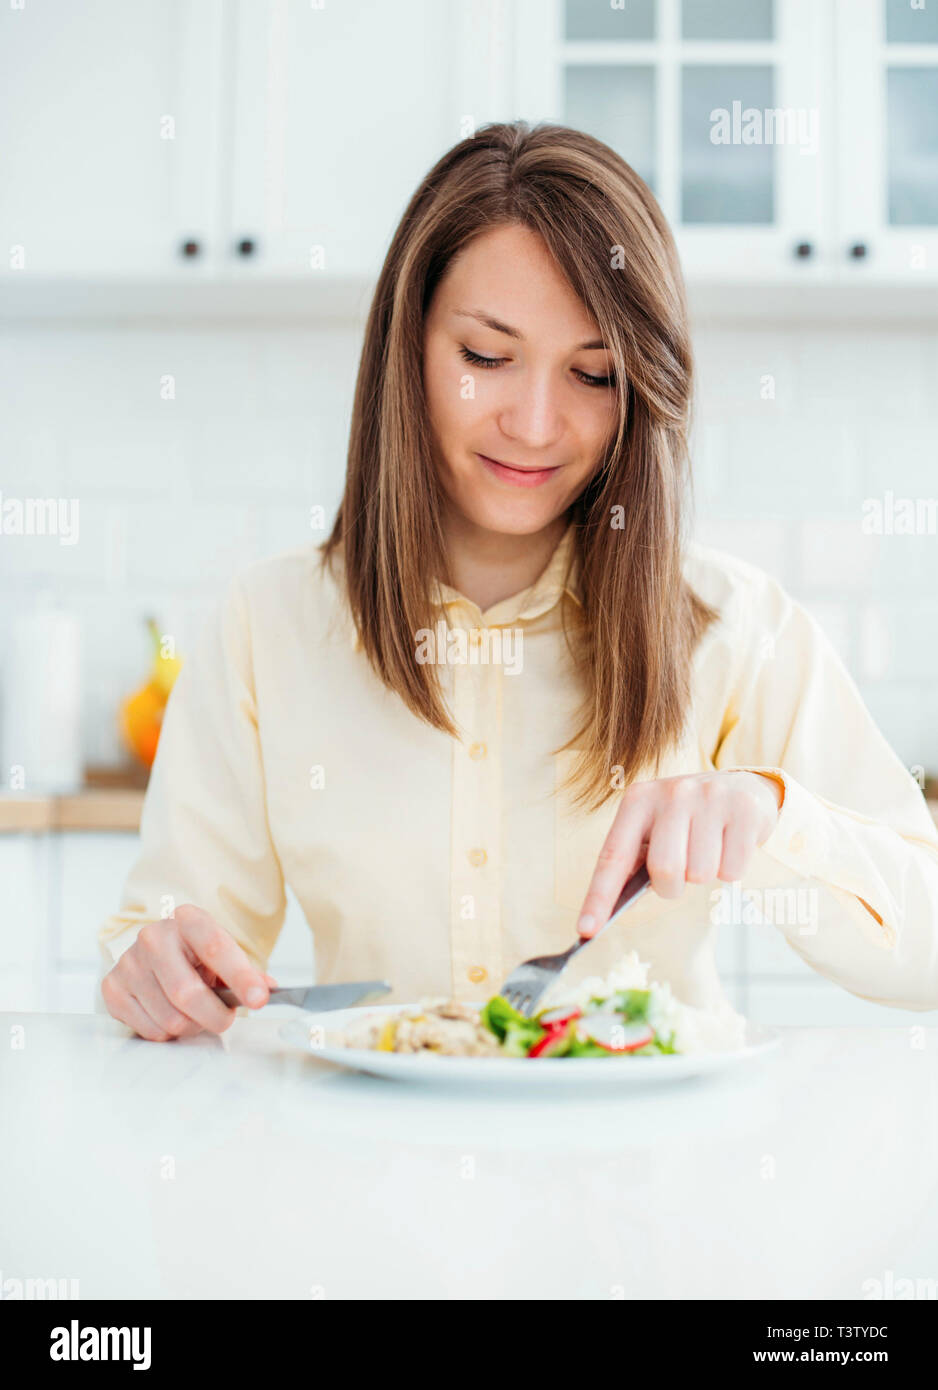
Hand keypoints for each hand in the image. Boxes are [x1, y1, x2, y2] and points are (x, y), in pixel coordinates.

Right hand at [100, 903, 277, 1041]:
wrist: (157, 953)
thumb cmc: (197, 957)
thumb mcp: (225, 956)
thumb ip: (248, 973)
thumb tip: (266, 988)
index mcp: (188, 920)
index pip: (216, 947)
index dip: (240, 976)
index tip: (259, 999)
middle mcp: (153, 936)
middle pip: (187, 993)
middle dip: (214, 1016)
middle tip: (224, 1018)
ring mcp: (129, 962)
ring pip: (169, 1018)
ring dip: (190, 1026)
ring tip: (194, 1011)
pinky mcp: (112, 988)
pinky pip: (149, 1030)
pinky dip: (167, 1031)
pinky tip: (169, 1012)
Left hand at [577, 770, 783, 938]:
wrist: (742, 787)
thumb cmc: (688, 820)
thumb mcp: (655, 827)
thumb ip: (635, 860)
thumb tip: (609, 913)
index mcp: (638, 800)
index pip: (613, 856)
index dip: (599, 897)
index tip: (586, 930)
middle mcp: (672, 793)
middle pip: (664, 870)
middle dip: (671, 887)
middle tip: (681, 871)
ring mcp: (710, 796)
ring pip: (701, 874)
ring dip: (704, 876)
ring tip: (709, 850)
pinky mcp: (744, 808)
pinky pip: (732, 870)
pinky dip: (730, 871)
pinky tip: (729, 845)